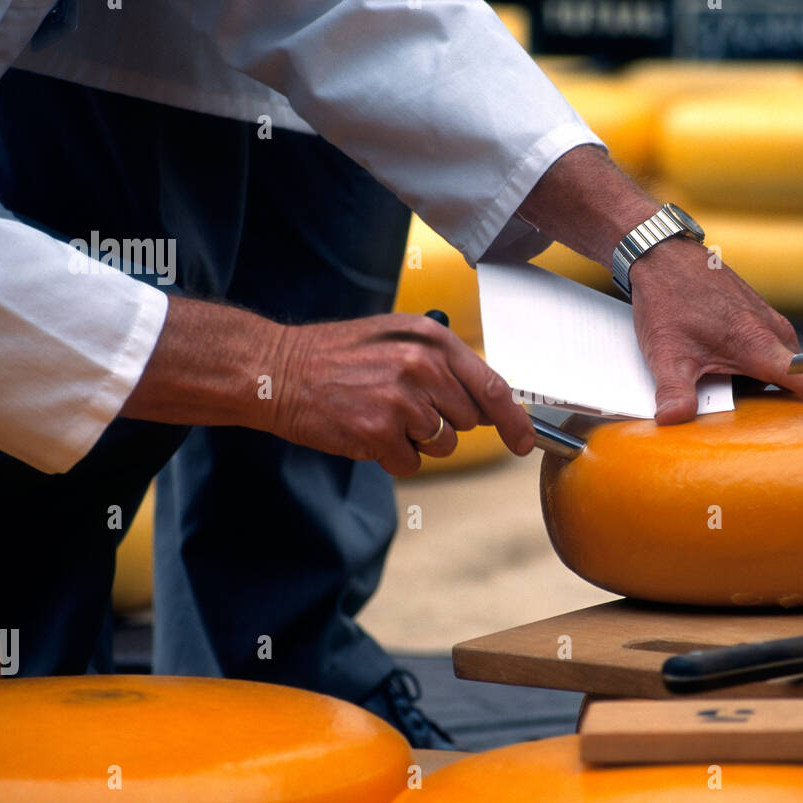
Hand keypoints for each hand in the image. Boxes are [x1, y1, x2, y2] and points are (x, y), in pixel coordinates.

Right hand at [268, 313, 533, 474]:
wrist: (278, 370)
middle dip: (444, 424)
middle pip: (467, 421)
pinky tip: (364, 431)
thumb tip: (490, 406)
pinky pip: (410, 462)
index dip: (514, 421)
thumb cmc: (338, 356)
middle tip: (403, 408)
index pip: (492, 386)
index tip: (524, 442)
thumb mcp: (397, 340)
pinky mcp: (379, 432)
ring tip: (380, 415)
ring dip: (416, 441)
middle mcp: (423, 366)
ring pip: (442, 445)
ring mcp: (402, 400)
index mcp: (432, 339)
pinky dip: (390, 457)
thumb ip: (444, 366)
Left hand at [513, 146, 802, 422]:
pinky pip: (769, 352)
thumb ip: (673, 393)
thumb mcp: (665, 354)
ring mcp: (770, 322)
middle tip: (767, 423)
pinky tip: (722, 367)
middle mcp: (774, 332)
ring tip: (728, 386)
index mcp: (760, 345)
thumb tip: (672, 420)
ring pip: (780, 366)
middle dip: (787, 404)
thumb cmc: (668, 301)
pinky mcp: (760, 317)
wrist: (663, 256)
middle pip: (798, 381)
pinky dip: (753, 366)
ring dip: (762, 383)